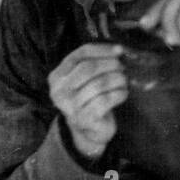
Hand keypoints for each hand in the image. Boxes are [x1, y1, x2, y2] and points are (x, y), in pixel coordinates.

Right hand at [47, 43, 129, 160]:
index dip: (102, 50)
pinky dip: (119, 94)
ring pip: (100, 83)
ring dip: (117, 79)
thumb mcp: (83, 79)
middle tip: (122, 68)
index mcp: (56, 77)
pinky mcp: (84, 118)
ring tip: (123, 82)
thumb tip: (118, 49)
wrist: (87, 130)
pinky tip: (122, 94)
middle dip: (111, 65)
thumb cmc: (88, 99)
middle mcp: (59, 91)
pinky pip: (107, 99)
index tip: (119, 50)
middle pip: (89, 68)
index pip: (79, 54)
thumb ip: (93, 62)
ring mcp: (70, 106)